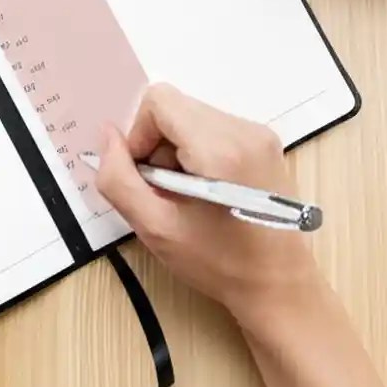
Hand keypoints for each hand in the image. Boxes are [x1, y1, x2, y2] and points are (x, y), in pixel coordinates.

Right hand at [95, 84, 322, 327]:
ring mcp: (260, 135)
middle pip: (177, 108)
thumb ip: (119, 179)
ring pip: (193, 118)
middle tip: (164, 191)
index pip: (160, 101)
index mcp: (221, 148)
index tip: (146, 176)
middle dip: (158, 146)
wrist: (278, 285)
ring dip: (177, 151)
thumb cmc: (218, 263)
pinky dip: (197, 153)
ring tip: (186, 195)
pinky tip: (205, 191)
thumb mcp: (155, 228)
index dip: (139, 135)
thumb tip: (107, 136)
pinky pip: (214, 129)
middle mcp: (245, 130)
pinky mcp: (265, 144)